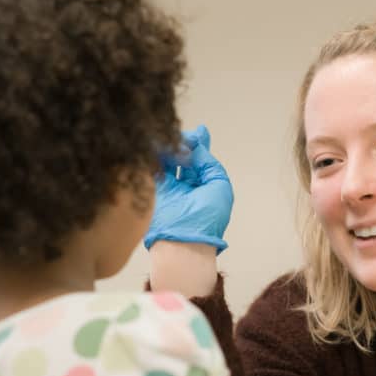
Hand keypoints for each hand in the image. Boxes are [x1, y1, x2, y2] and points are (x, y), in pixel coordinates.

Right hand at [144, 124, 233, 252]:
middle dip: (184, 143)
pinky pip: (156, 168)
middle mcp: (189, 187)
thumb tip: (198, 146)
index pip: (202, 160)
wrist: (183, 243)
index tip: (200, 132)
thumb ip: (210, 164)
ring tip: (173, 137)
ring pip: (170, 160)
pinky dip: (158, 155)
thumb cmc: (207, 219)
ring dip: (171, 147)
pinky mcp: (155, 190)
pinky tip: (161, 143)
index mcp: (207, 187)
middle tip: (184, 134)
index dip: (200, 145)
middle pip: (185, 157)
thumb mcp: (219, 186)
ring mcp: (171, 188)